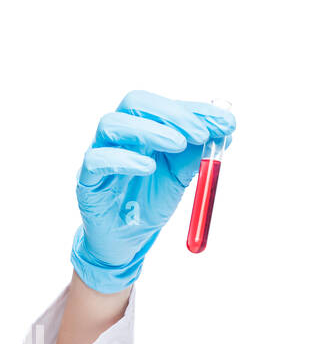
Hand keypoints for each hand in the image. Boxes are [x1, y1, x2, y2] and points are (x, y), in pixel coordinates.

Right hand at [71, 91, 235, 292]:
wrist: (126, 239)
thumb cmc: (149, 201)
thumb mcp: (180, 176)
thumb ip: (198, 155)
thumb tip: (225, 131)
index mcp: (143, 128)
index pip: (166, 106)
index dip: (196, 111)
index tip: (225, 122)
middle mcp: (119, 135)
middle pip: (136, 103)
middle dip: (172, 115)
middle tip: (200, 134)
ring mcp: (100, 153)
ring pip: (111, 124)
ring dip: (149, 130)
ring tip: (178, 145)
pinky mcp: (87, 179)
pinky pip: (96, 160)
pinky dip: (123, 159)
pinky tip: (147, 167)